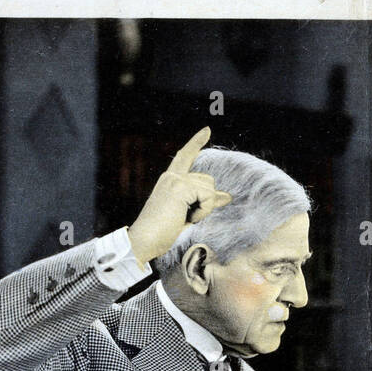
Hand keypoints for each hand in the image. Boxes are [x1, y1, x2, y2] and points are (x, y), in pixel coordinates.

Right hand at [126, 127, 233, 265]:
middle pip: (208, 181)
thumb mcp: (187, 214)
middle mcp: (172, 176)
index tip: (207, 130)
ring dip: (204, 208)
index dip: (196, 143)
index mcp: (170, 180)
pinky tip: (187, 218)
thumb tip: (227, 196)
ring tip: (185, 218)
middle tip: (187, 218)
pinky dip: (202, 211)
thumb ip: (205, 202)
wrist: (144, 240)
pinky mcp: (180, 187)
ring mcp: (175, 179)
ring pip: (209, 188)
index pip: (185, 156)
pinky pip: (207, 196)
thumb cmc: (162, 232)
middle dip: (205, 202)